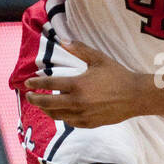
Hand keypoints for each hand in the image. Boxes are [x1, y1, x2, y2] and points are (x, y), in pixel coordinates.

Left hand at [25, 42, 142, 127]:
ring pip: (57, 115)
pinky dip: (63, 117)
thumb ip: (79, 50)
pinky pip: (70, 122)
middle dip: (35, 100)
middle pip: (48, 103)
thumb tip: (63, 40)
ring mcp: (83, 115)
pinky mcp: (90, 123)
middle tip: (29, 96)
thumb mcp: (99, 59)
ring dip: (47, 110)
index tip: (27, 83)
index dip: (36, 84)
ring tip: (43, 105)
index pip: (50, 84)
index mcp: (78, 85)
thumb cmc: (118, 75)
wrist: (135, 96)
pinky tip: (61, 112)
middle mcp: (77, 102)